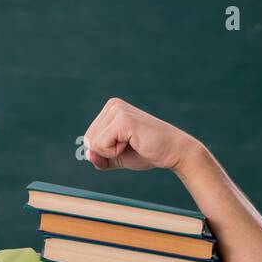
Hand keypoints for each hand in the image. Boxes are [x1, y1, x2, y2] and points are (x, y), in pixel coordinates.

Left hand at [82, 98, 199, 171]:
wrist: (174, 152)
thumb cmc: (147, 152)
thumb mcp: (116, 156)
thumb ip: (99, 157)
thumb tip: (86, 154)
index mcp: (110, 109)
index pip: (88, 138)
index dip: (103, 152)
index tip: (125, 146)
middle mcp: (113, 105)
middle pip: (88, 140)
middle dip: (106, 152)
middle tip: (130, 146)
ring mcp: (118, 110)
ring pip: (93, 143)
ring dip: (111, 152)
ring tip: (133, 144)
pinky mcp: (123, 119)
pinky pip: (101, 145)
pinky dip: (115, 152)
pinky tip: (134, 143)